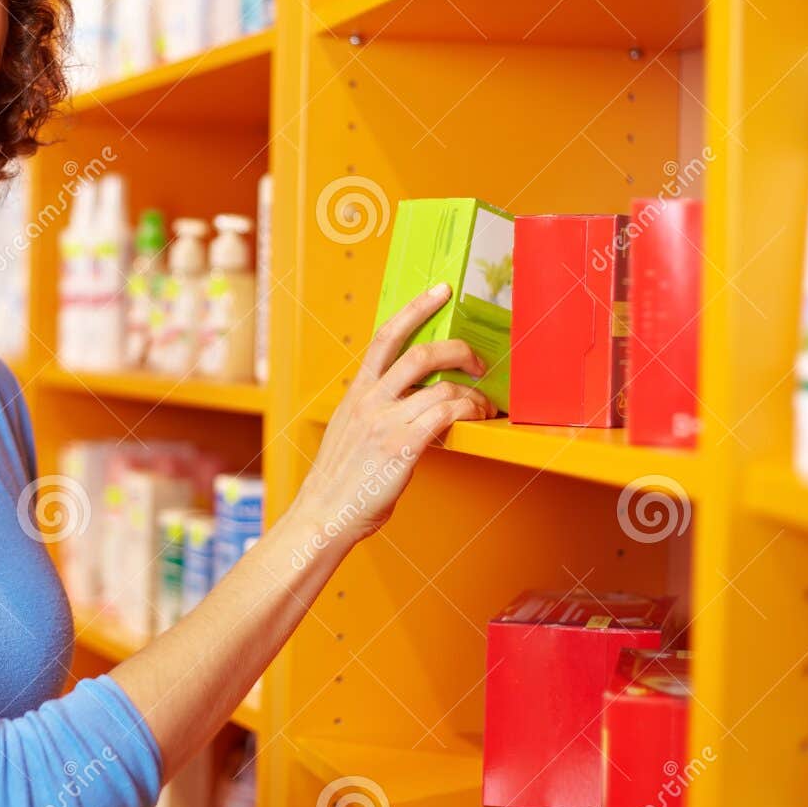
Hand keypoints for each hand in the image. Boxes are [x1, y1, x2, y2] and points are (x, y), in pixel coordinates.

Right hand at [285, 283, 496, 555]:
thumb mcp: (351, 433)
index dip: (415, 309)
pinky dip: (468, 410)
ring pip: (441, 386)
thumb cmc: (341, 482)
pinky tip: (475, 418)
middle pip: (420, 353)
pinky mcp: (402, 446)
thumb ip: (377, 411)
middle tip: (479, 361)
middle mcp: (370, 400)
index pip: (385, 336)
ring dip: (472, 392)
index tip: (440, 291)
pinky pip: (445, 414)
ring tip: (483, 404)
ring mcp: (385, 422)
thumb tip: (413, 404)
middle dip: (459, 350)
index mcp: (356, 393)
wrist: (324, 515)